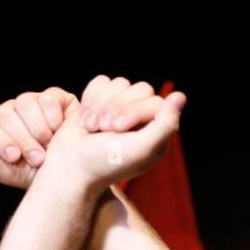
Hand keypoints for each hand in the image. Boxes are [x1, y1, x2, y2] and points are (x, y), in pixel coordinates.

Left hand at [0, 87, 76, 189]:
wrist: (76, 174)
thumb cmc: (39, 175)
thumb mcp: (10, 173)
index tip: (14, 157)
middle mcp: (12, 112)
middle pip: (4, 113)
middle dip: (21, 139)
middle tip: (37, 158)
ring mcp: (32, 102)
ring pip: (24, 103)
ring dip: (37, 129)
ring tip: (49, 145)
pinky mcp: (55, 97)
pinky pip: (46, 98)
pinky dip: (52, 118)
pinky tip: (59, 131)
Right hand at [40, 76, 185, 195]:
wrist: (70, 167)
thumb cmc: (105, 163)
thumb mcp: (141, 149)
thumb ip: (165, 125)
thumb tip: (180, 96)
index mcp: (156, 133)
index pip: (156, 101)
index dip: (134, 110)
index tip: (118, 129)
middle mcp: (141, 119)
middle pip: (140, 88)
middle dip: (116, 107)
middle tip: (104, 129)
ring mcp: (120, 109)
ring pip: (120, 83)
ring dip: (101, 106)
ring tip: (93, 128)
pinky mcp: (100, 102)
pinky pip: (101, 82)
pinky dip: (90, 99)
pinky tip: (85, 120)